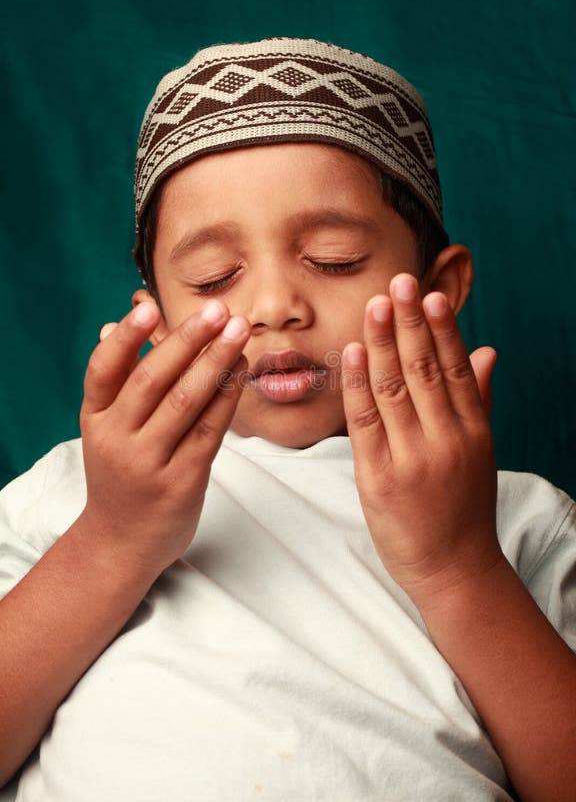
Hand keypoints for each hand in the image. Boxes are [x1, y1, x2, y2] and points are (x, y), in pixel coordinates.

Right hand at [79, 300, 249, 578]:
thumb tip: (111, 324)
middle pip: (152, 380)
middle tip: (218, 310)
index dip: (125, 338)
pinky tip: (240, 369)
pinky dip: (226, 396)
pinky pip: (209, 430)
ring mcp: (148, 464)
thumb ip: (117, 380)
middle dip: (188, 340)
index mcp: (94, 420)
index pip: (103, 371)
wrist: (121, 543)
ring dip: (215, 362)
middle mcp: (116, 440)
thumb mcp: (107, 429)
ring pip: (185, 402)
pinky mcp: (182, 482)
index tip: (148, 306)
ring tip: (238, 331)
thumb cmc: (121, 474)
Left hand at [341, 273, 501, 609]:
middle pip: (425, 370)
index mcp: (473, 430)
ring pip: (394, 389)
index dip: (442, 329)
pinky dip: (358, 384)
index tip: (430, 295)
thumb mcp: (480, 451)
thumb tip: (487, 351)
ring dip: (382, 343)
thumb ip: (479, 399)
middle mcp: (446, 440)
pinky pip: (366, 421)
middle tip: (398, 282)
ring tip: (374, 306)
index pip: (457, 368)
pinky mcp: (379, 477)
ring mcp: (412, 458)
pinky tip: (354, 352)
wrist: (453, 570)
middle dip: (409, 323)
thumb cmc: (463, 508)